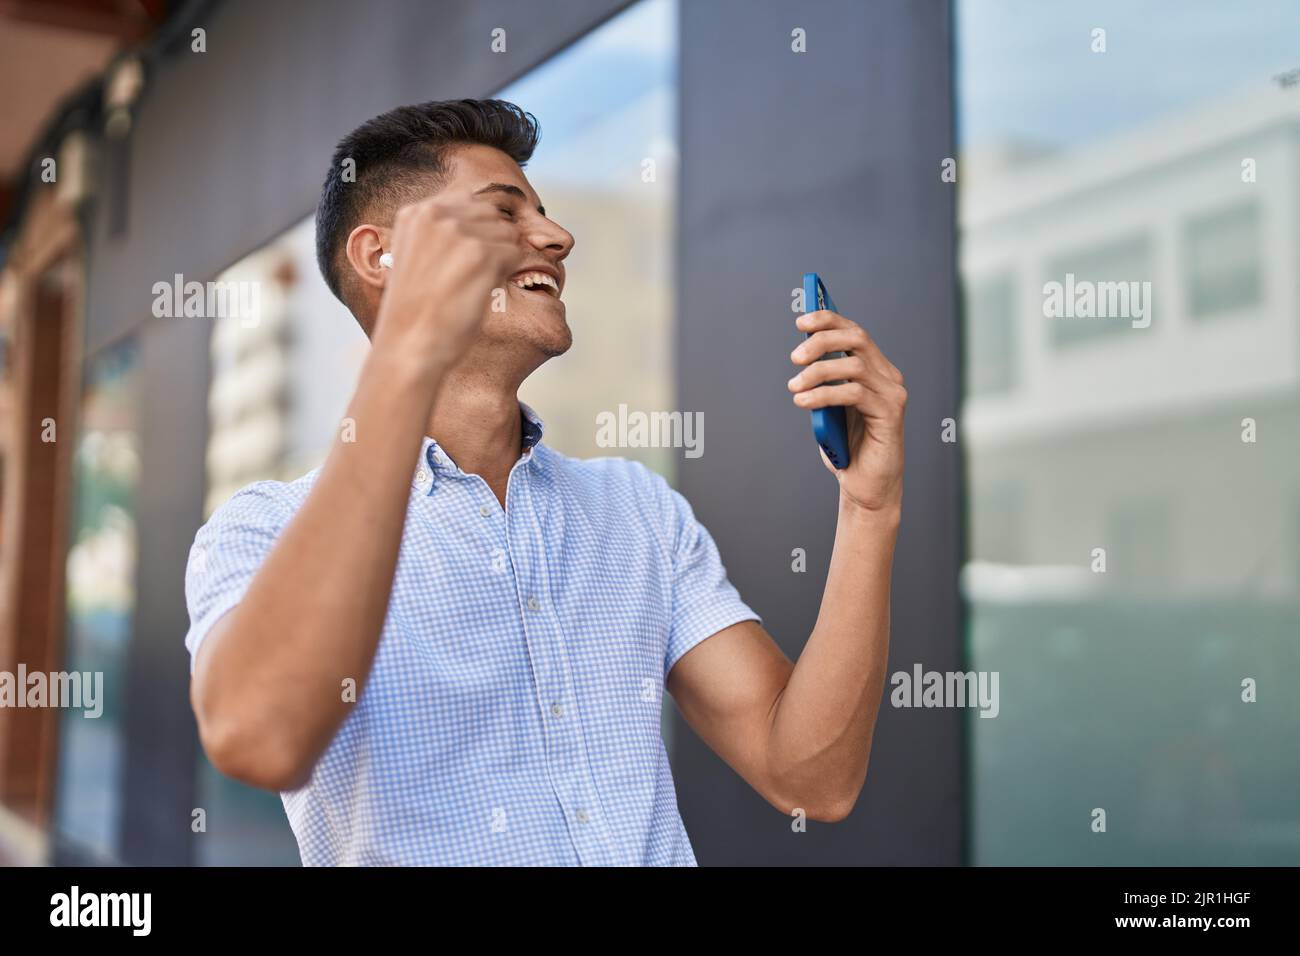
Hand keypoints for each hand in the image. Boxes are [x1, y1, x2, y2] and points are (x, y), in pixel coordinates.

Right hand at [371, 195, 522, 370]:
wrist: (409, 346)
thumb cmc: (416, 311)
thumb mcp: (416, 257)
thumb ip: (441, 233)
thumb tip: (484, 221)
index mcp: (416, 212)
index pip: (469, 203)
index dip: (478, 231)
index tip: (467, 259)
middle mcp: (435, 214)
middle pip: (491, 214)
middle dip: (492, 243)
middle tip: (473, 275)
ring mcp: (459, 232)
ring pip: (507, 234)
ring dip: (501, 260)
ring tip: (474, 284)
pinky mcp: (482, 254)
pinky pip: (516, 254)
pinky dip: (508, 274)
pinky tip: (483, 291)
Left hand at [787, 310, 905, 514]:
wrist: (866, 487)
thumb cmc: (847, 447)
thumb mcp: (829, 408)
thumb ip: (824, 382)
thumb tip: (802, 355)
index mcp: (876, 370)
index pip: (854, 332)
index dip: (828, 320)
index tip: (801, 321)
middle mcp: (889, 377)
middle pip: (857, 339)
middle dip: (822, 341)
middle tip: (794, 358)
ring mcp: (893, 394)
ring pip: (853, 365)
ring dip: (817, 373)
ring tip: (794, 387)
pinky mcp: (890, 414)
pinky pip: (854, 393)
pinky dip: (824, 393)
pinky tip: (803, 401)